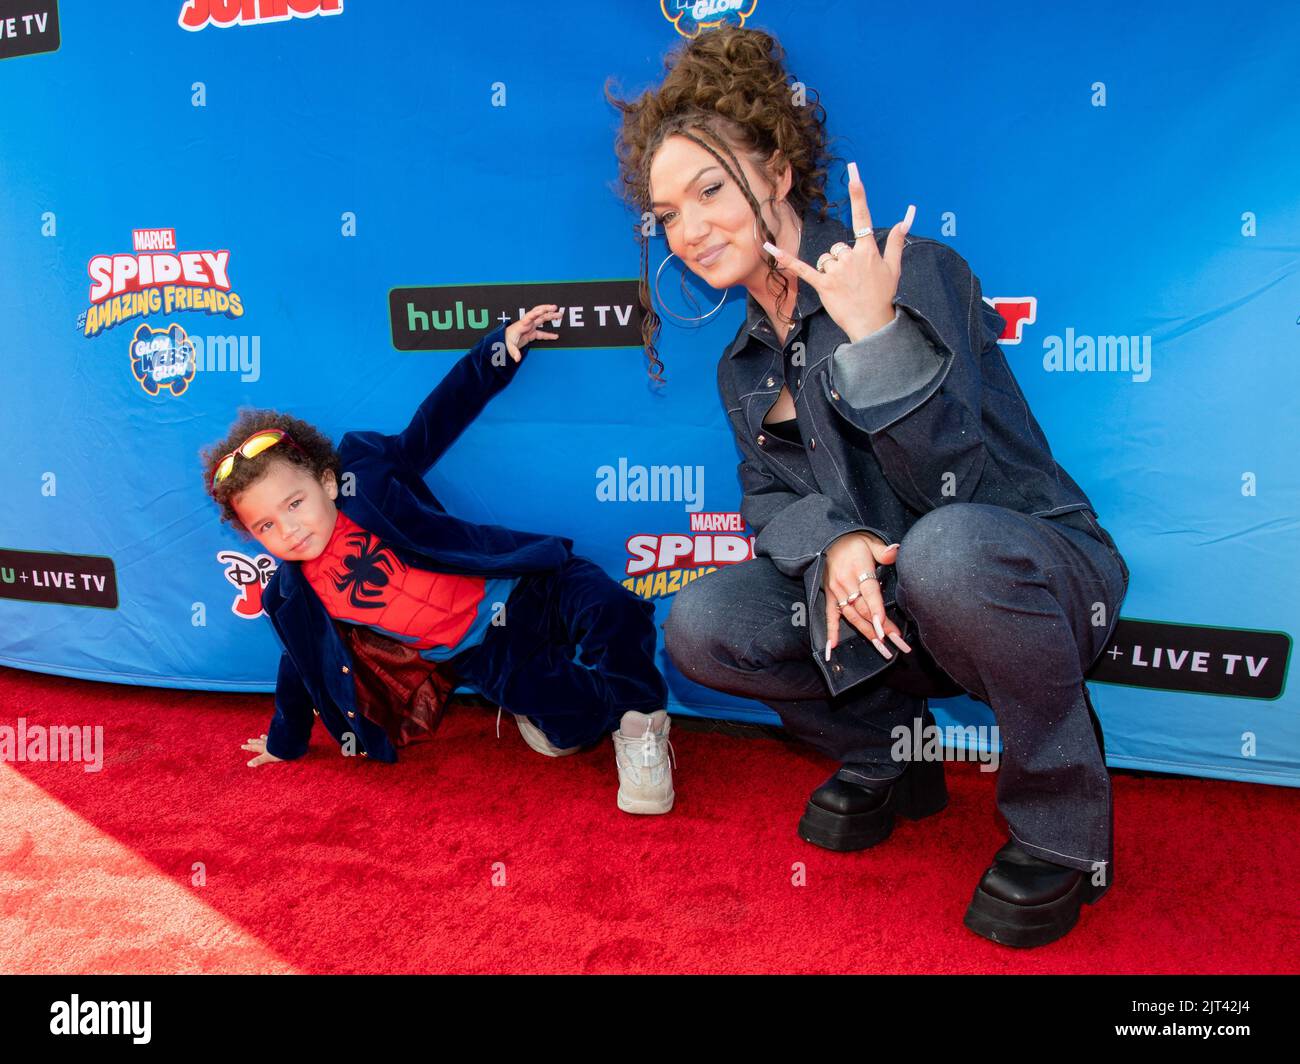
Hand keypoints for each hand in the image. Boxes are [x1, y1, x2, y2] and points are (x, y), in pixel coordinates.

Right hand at [242, 732, 283, 766]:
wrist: (290, 744)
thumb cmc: (279, 752)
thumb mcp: (267, 757)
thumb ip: (258, 760)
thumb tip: (248, 764)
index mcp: (264, 747)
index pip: (254, 747)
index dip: (248, 747)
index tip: (242, 746)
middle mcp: (268, 742)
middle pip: (259, 741)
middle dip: (254, 741)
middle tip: (249, 740)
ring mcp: (275, 739)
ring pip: (267, 738)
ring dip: (263, 738)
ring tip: (261, 736)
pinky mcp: (282, 738)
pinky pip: (276, 736)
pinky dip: (273, 736)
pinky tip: (276, 734)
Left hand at [504, 303, 561, 362]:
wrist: (503, 340)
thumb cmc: (505, 340)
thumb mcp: (509, 346)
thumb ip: (514, 352)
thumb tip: (517, 358)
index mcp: (521, 325)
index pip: (530, 316)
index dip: (537, 313)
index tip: (544, 310)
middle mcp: (527, 324)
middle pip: (538, 314)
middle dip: (547, 310)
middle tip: (555, 308)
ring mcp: (530, 327)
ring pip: (542, 319)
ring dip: (550, 316)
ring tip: (559, 315)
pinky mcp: (531, 333)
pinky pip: (542, 332)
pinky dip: (549, 334)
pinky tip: (555, 336)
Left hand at [764, 162, 913, 342]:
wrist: (872, 323)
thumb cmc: (883, 295)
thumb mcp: (894, 266)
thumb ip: (897, 239)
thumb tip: (908, 215)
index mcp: (868, 250)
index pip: (862, 216)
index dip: (858, 192)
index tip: (853, 171)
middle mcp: (852, 256)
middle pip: (837, 246)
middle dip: (842, 261)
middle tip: (853, 280)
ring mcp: (836, 271)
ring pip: (825, 258)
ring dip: (831, 270)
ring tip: (843, 287)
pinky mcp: (823, 284)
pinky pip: (801, 268)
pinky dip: (784, 259)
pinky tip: (768, 247)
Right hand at [822, 530, 912, 660]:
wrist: (829, 540)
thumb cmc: (854, 542)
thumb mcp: (870, 541)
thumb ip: (883, 550)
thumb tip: (896, 551)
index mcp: (858, 569)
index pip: (869, 593)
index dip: (877, 611)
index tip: (885, 628)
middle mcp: (846, 583)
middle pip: (864, 609)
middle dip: (880, 628)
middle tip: (896, 642)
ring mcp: (836, 591)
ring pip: (852, 616)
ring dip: (866, 632)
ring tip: (881, 647)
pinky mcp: (829, 596)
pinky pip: (830, 615)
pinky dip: (831, 631)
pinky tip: (834, 647)